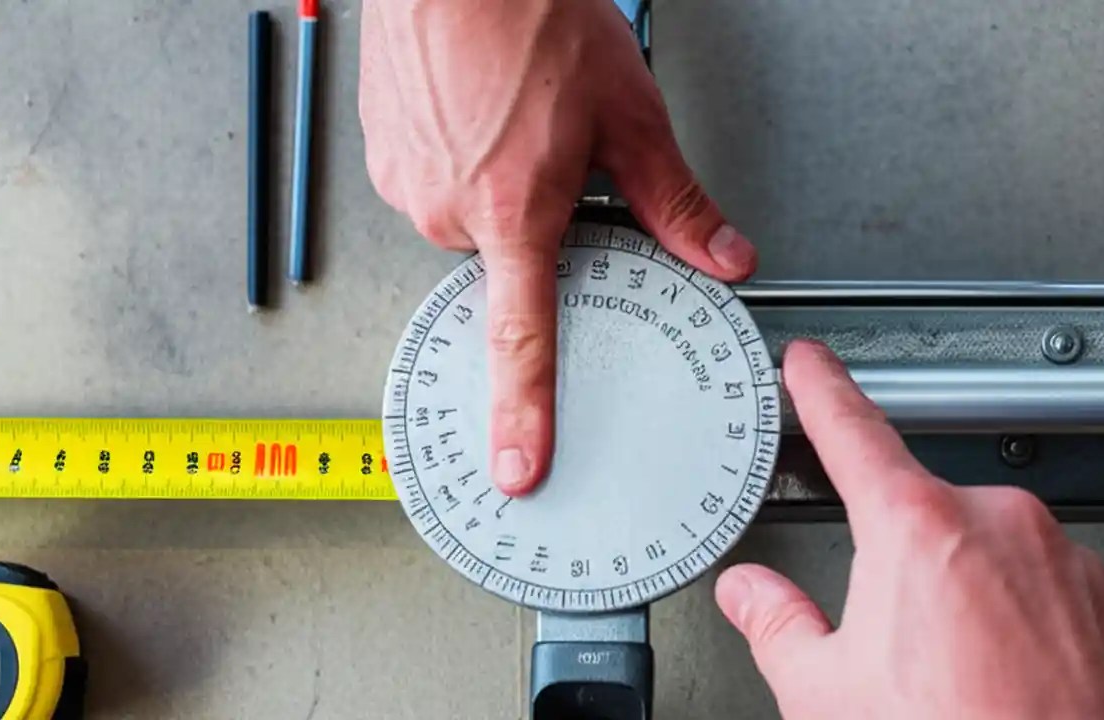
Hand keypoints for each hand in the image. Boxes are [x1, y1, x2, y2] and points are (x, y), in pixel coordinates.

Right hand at [359, 0, 756, 495]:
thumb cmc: (528, 15)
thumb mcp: (627, 115)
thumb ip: (673, 202)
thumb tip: (719, 256)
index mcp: (514, 213)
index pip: (522, 338)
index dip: (523, 412)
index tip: (519, 465)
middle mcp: (451, 208)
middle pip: (508, 260)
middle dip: (534, 224)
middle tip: (550, 161)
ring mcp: (408, 182)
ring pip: (472, 219)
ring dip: (501, 187)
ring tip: (517, 121)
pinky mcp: (384, 157)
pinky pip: (436, 185)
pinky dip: (465, 161)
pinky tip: (485, 114)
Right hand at [716, 341, 1103, 719]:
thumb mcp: (825, 695)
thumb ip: (778, 625)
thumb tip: (749, 594)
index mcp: (916, 530)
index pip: (853, 432)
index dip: (822, 391)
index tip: (811, 365)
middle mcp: (1000, 527)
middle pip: (925, 514)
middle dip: (903, 562)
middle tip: (895, 637)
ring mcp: (1067, 562)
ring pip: (992, 554)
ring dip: (968, 595)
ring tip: (959, 675)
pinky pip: (1051, 591)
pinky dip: (1026, 623)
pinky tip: (1008, 680)